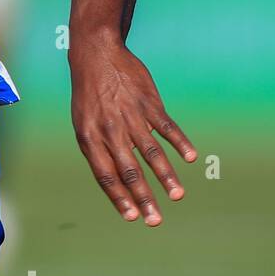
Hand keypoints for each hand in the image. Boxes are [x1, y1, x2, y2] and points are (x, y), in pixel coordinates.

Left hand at [68, 36, 195, 225]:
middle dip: (144, 198)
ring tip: (178, 196)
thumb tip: (116, 182)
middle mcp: (109, 130)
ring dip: (165, 176)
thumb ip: (99, 151)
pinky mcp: (148, 103)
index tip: (131, 218)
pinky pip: (166, 126)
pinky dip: (179, 141)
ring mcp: (130, 116)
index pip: (105, 175)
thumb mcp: (83, 123)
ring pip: (150, 152)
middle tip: (155, 220)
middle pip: (129, 170)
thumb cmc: (89, 95)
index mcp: (89, 138)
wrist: (96, 55)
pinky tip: (190, 157)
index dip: (118, 197)